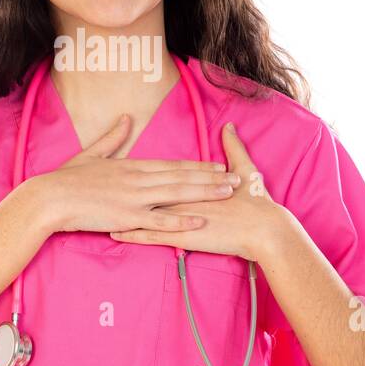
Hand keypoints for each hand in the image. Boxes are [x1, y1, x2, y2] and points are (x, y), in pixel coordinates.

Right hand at [28, 113, 241, 234]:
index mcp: (131, 165)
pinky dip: (181, 219)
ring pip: (177, 194)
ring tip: (228, 193)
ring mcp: (134, 198)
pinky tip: (200, 219)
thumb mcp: (91, 154)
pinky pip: (159, 219)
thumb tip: (125, 118)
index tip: (218, 164)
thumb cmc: (66, 179)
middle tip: (237, 179)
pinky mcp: (127, 217)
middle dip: (212, 178)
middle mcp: (138, 179)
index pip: (172, 164)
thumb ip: (112, 138)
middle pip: (182, 177)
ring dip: (205, 193)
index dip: (197, 165)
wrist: (49, 198)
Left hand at [108, 121, 291, 260]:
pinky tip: (113, 234)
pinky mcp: (182, 237)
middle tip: (101, 184)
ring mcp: (179, 218)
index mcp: (192, 182)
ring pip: (143, 213)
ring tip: (99, 207)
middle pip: (148, 189)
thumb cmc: (257, 202)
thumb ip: (234, 149)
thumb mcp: (245, 169)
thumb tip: (229, 127)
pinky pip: (151, 237)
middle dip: (124, 187)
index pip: (164, 172)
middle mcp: (181, 197)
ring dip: (121, 211)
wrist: (265, 229)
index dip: (143, 170)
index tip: (125, 165)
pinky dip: (132, 235)